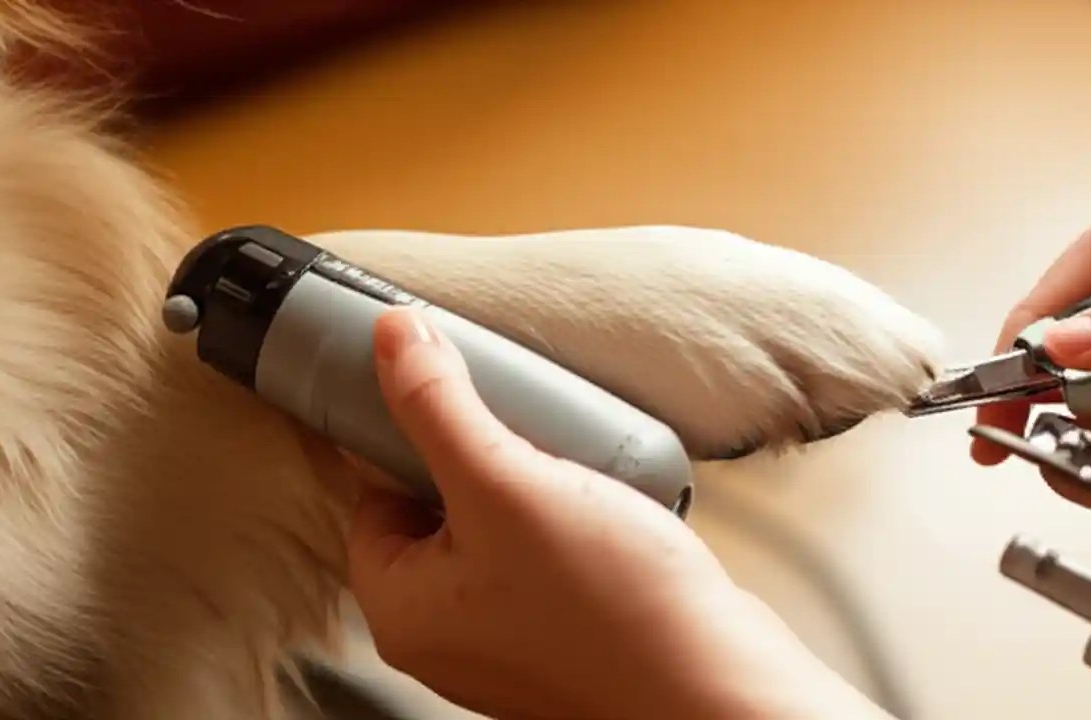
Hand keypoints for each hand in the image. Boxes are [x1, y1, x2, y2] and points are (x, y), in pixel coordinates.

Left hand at [344, 307, 882, 719]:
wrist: (716, 683)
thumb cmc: (608, 605)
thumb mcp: (505, 482)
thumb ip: (440, 406)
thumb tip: (391, 336)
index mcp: (402, 609)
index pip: (373, 496)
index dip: (409, 438)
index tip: (452, 393)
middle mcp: (447, 634)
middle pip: (438, 512)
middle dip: (481, 460)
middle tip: (526, 431)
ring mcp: (509, 641)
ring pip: (497, 532)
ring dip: (530, 487)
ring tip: (571, 464)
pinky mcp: (565, 637)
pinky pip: (545, 560)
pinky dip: (568, 524)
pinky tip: (604, 506)